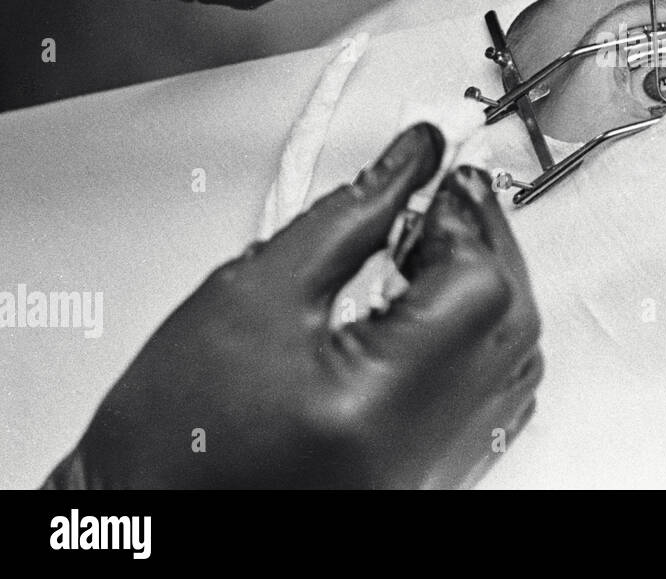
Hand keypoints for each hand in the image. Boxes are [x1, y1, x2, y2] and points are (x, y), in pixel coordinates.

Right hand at [43, 124, 542, 487]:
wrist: (146, 509)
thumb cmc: (174, 433)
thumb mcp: (255, 292)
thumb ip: (348, 215)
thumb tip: (410, 163)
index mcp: (383, 403)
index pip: (476, 285)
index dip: (464, 215)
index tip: (439, 171)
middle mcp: (424, 446)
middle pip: (510, 320)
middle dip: (485, 242)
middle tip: (445, 195)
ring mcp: (433, 466)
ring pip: (513, 357)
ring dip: (489, 285)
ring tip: (436, 242)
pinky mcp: (427, 471)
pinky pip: (493, 394)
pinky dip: (481, 334)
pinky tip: (438, 302)